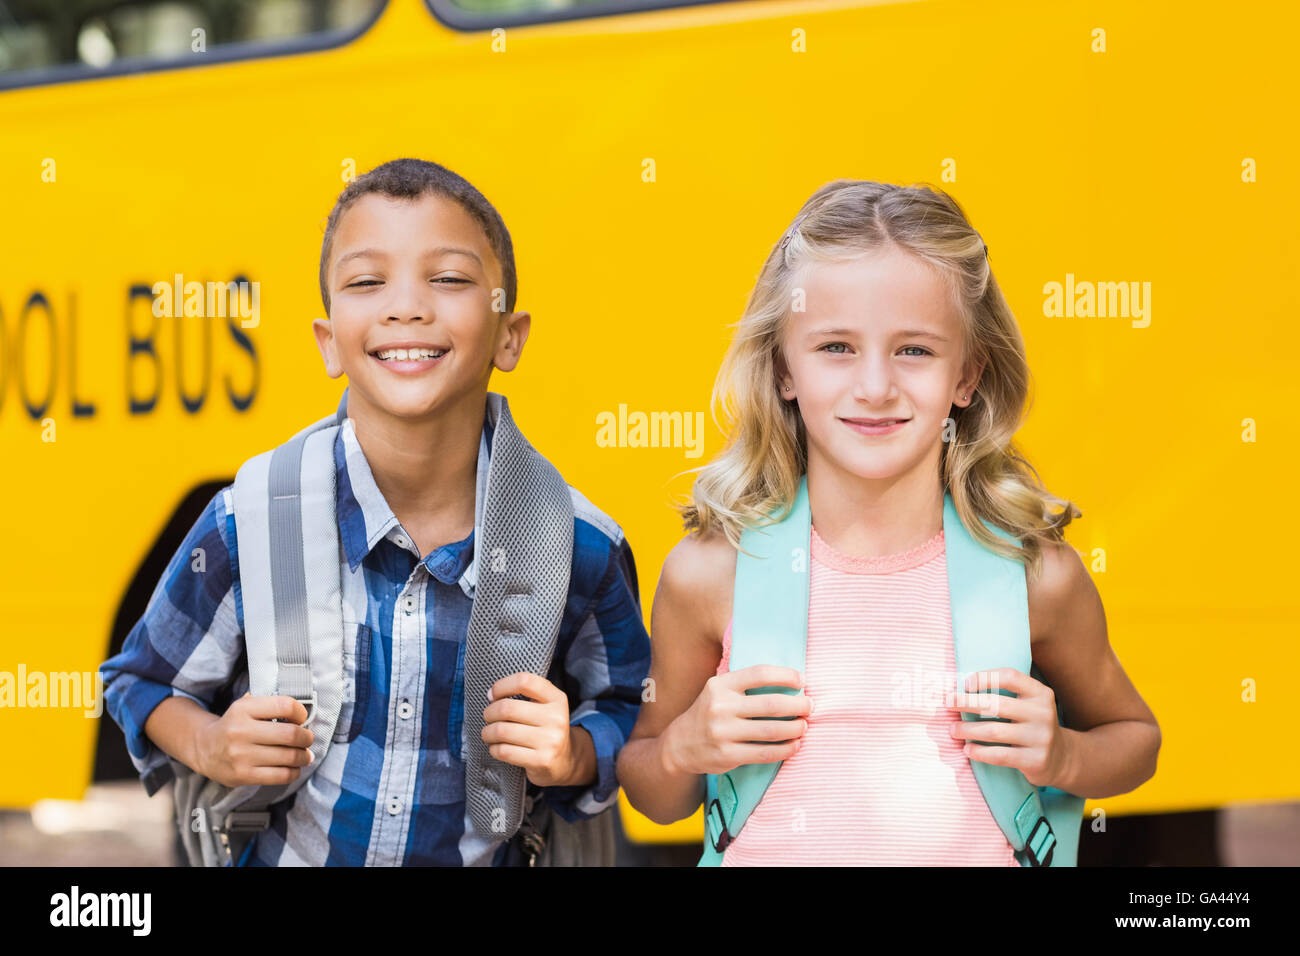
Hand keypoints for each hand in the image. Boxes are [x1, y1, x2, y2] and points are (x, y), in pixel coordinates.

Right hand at [194, 692, 314, 787]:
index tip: (302, 718)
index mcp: (243, 709)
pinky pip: (280, 776)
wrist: (204, 748)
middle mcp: (240, 731)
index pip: (284, 706)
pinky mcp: (242, 775)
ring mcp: (240, 755)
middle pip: (290, 734)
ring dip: (304, 756)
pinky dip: (294, 772)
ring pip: (288, 757)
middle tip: (308, 739)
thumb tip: (303, 716)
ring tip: (305, 755)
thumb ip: (270, 705)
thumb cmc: (234, 725)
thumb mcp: (246, 706)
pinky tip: (295, 768)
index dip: (300, 712)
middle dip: (307, 737)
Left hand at [481, 672, 577, 786]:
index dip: (502, 685)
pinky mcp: (541, 761)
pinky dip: (494, 749)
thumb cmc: (545, 729)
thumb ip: (525, 694)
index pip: (524, 681)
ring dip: (488, 732)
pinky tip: (497, 747)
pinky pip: (504, 751)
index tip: (493, 695)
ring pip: (502, 731)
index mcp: (557, 699)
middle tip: (488, 717)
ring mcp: (550, 740)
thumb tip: (491, 694)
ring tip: (489, 734)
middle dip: (489, 713)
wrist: (565, 761)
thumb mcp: (545, 706)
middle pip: (507, 708)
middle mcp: (556, 718)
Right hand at [662, 665, 810, 776]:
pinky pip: (765, 753)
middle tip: (809, 707)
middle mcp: (720, 706)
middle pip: (770, 704)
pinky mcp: (727, 755)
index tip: (802, 680)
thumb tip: (790, 680)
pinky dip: (785, 749)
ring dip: (795, 729)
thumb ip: (745, 684)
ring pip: (771, 731)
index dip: (785, 675)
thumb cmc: (710, 713)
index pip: (759, 673)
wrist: (679, 744)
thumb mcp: (718, 690)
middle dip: (797, 706)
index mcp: (720, 685)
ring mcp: (723, 732)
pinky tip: (794, 745)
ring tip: (804, 726)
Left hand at [946, 668, 1071, 787]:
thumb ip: (1005, 694)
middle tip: (947, 703)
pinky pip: (1000, 755)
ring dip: (968, 730)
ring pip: (994, 731)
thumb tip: (960, 689)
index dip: (985, 677)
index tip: (965, 684)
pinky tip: (967, 750)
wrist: (1061, 758)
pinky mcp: (1035, 760)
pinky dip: (979, 752)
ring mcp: (1041, 738)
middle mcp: (1043, 713)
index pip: (1010, 677)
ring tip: (952, 730)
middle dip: (967, 703)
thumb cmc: (1031, 725)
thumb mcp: (1028, 704)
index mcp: (1040, 694)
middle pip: (996, 704)